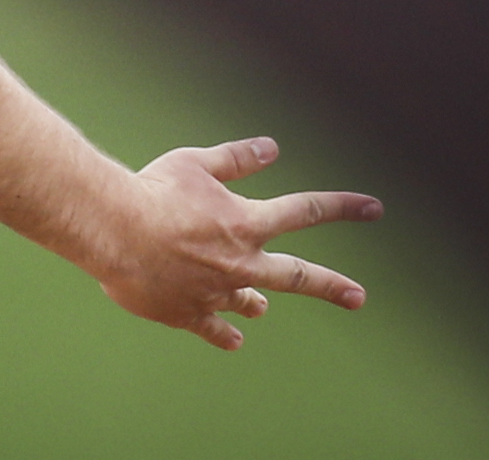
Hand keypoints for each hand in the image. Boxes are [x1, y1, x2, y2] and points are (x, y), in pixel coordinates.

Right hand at [101, 136, 382, 349]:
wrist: (115, 231)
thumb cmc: (153, 191)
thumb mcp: (195, 163)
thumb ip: (235, 159)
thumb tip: (271, 147)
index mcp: (246, 222)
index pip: (303, 211)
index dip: (341, 207)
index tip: (373, 208)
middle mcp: (240, 262)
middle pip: (296, 275)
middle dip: (331, 285)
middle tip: (358, 297)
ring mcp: (217, 293)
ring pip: (249, 301)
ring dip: (257, 301)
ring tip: (260, 306)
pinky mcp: (189, 314)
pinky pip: (215, 329)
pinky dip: (225, 333)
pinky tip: (233, 339)